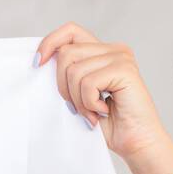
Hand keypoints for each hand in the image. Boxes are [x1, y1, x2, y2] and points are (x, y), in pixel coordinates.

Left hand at [33, 22, 172, 173]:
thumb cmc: (108, 124)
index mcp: (101, 52)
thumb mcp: (79, 98)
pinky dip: (89, 104)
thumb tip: (39, 64)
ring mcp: (120, 57)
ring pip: (74, 71)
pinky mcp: (124, 69)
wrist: (135, 142)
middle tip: (77, 108)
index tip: (37, 64)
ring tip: (92, 113)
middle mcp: (112, 49)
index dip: (50, 43)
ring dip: (78, 100)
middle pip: (66, 54)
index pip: (70, 31)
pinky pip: (88, 83)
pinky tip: (103, 112)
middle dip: (63, 87)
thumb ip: (67, 78)